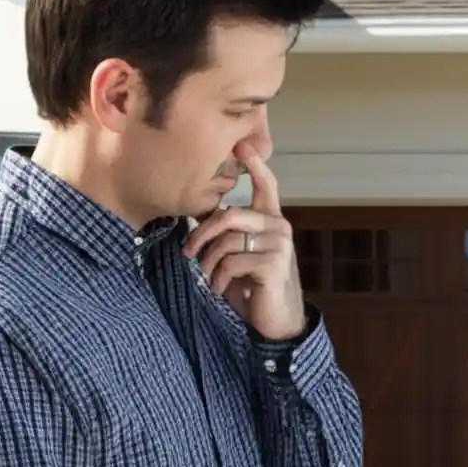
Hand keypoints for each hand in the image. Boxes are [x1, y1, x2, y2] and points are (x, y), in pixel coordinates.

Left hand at [183, 141, 307, 340]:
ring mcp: (279, 245)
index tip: (242, 147)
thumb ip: (229, 233)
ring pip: (227, 241)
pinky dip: (218, 279)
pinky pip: (232, 262)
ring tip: (208, 278)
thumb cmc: (254, 285)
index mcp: (271, 220)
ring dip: (209, 263)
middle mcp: (279, 227)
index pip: (267, 185)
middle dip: (201, 235)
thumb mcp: (239, 254)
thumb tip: (200, 213)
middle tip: (188, 253)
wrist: (276, 319)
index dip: (255, 165)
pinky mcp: (273, 264)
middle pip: (230, 215)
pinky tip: (220, 289)